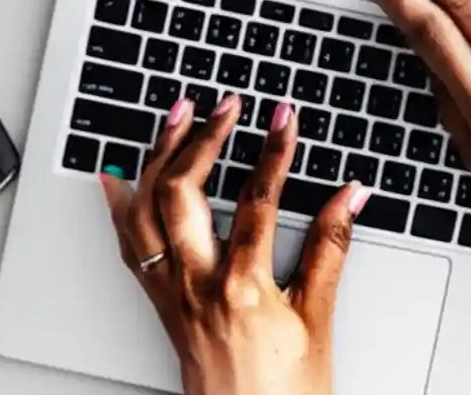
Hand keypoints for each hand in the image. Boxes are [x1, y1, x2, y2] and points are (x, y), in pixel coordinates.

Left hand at [101, 96, 371, 394]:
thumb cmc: (286, 393)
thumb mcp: (318, 318)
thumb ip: (330, 250)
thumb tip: (349, 198)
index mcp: (241, 289)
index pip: (256, 200)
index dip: (272, 151)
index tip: (282, 116)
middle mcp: (195, 287)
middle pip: (185, 193)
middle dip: (205, 137)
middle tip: (228, 104)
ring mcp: (170, 294)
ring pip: (146, 210)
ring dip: (159, 156)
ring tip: (177, 116)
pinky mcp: (159, 304)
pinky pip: (129, 244)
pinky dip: (121, 203)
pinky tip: (121, 174)